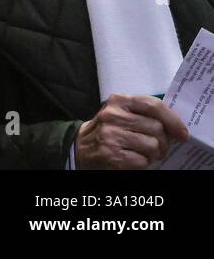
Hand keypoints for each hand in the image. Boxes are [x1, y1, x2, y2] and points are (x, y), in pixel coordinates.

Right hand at [74, 93, 189, 168]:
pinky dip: (143, 163)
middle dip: (164, 141)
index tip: (182, 133)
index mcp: (119, 101)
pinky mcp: (111, 154)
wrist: (81, 146)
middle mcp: (113, 115)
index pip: (154, 105)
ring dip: (154, 154)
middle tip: (159, 147)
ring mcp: (110, 135)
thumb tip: (175, 126)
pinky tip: (134, 159)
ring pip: (152, 145)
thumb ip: (144, 113)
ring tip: (146, 153)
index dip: (173, 120)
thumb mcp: (122, 113)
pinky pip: (143, 160)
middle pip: (157, 128)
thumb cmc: (109, 129)